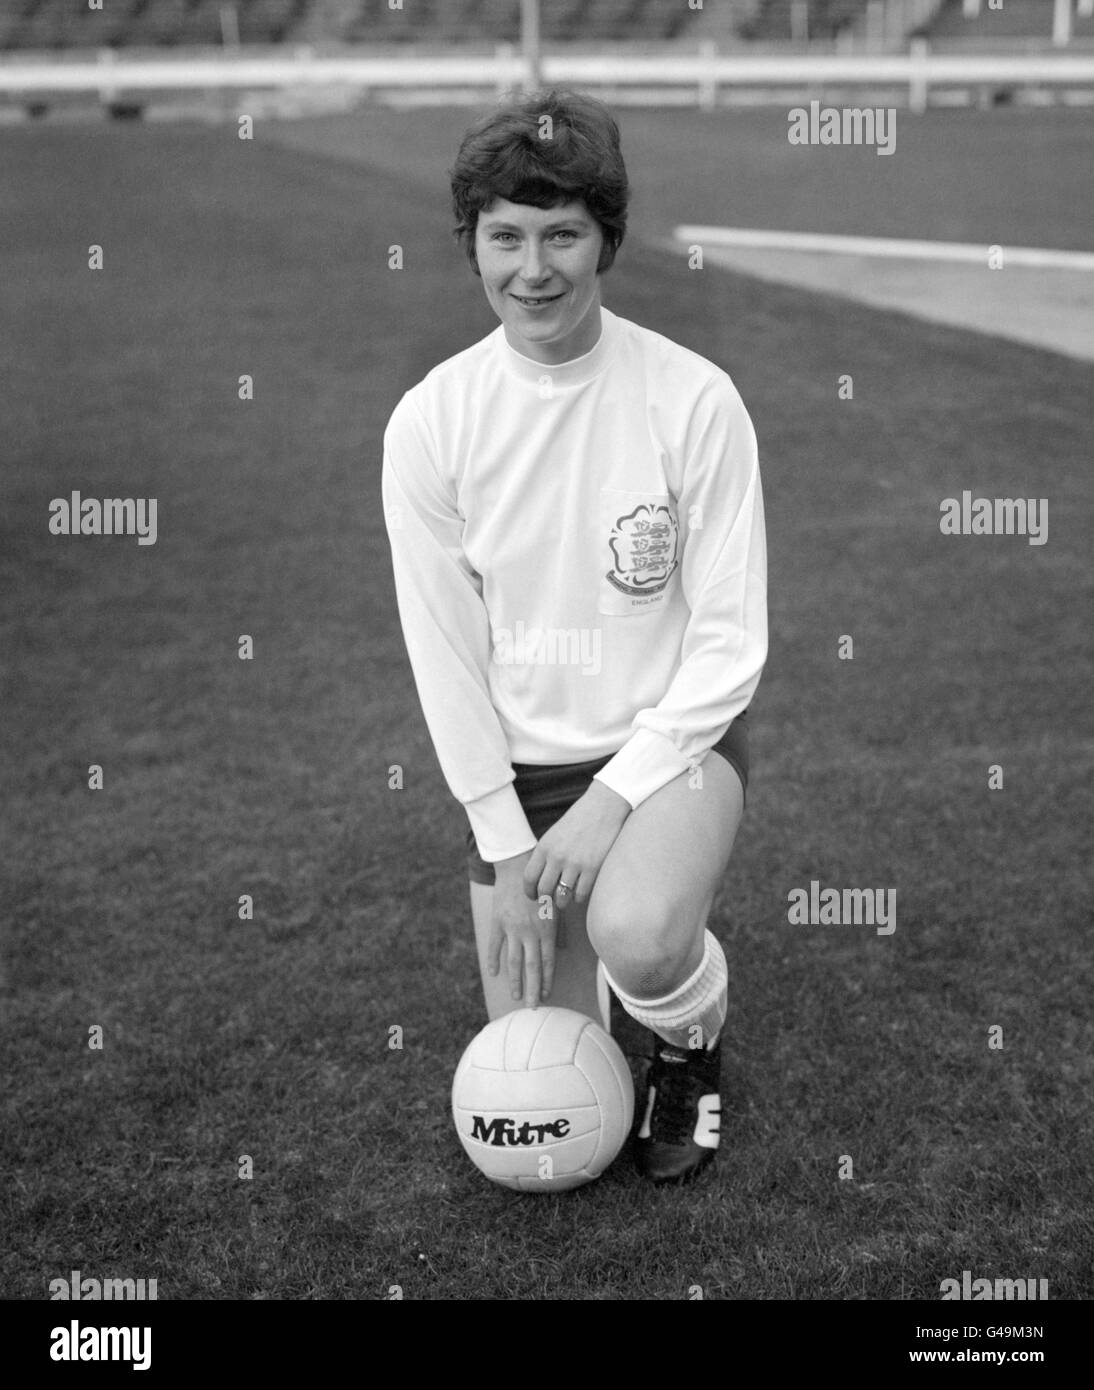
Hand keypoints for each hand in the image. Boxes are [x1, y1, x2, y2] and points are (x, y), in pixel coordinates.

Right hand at [488, 851, 555, 1007]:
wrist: (519, 866)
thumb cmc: (543, 886)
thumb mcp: (556, 906)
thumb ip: (558, 929)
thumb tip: (562, 949)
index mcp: (546, 929)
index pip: (548, 962)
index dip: (548, 981)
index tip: (547, 995)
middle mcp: (529, 932)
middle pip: (531, 967)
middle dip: (533, 989)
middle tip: (532, 1007)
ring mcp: (512, 928)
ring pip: (513, 961)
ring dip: (515, 981)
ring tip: (516, 996)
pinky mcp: (497, 922)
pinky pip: (495, 945)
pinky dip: (494, 960)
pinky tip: (494, 973)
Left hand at [523, 780, 630, 911]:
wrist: (603, 807)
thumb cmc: (580, 819)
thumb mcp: (555, 834)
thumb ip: (547, 854)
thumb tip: (542, 878)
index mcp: (544, 847)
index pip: (529, 877)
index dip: (530, 891)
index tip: (534, 896)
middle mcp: (556, 857)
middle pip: (544, 889)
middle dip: (545, 900)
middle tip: (550, 902)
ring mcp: (574, 864)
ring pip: (561, 896)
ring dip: (562, 902)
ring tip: (565, 900)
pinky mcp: (592, 868)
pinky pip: (580, 894)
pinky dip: (579, 898)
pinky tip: (580, 894)